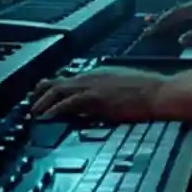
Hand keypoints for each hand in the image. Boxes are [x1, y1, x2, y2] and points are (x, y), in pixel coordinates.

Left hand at [29, 67, 167, 121]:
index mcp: (98, 73)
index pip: (68, 78)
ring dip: (42, 102)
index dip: (52, 87)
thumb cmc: (148, 91)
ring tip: (34, 113)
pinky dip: (55, 109)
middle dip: (40, 94)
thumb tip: (99, 101)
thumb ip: (108, 90)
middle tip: (31, 105)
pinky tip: (47, 117)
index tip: (43, 95)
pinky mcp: (96, 98)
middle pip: (57, 82)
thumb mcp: (124, 85)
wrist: (159, 93)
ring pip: (58, 90)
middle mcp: (92, 77)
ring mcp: (93, 86)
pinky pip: (68, 103)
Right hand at [145, 0, 191, 46]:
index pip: (170, 18)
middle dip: (160, 21)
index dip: (158, 26)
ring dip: (169, 19)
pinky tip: (181, 25)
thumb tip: (181, 40)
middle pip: (172, 13)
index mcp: (191, 9)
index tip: (147, 34)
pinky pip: (186, 14)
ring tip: (161, 25)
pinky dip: (179, 20)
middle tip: (148, 28)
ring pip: (179, 13)